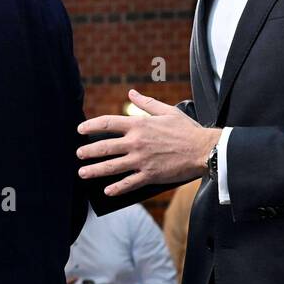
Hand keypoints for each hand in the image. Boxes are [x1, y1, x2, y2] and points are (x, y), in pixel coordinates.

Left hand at [76, 89, 221, 196]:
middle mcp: (137, 143)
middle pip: (104, 147)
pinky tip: (106, 190)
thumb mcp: (167, 111)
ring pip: (112, 167)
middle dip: (88, 151)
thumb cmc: (187, 130)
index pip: (107, 123)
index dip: (91, 125)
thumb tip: (131, 93)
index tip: (80, 129)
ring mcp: (142, 160)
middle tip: (78, 154)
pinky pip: (129, 183)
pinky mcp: (150, 175)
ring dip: (95, 170)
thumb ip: (146, 103)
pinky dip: (116, 188)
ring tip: (82, 173)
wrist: (204, 149)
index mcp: (139, 125)